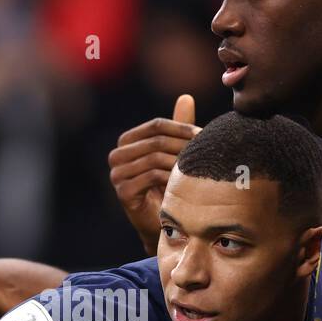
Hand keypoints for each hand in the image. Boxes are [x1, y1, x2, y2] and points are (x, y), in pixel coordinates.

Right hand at [108, 94, 199, 253]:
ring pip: (154, 157)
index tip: (204, 136)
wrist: (162, 224)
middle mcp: (117, 156)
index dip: (182, 128)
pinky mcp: (123, 192)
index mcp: (126, 142)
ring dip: (180, 161)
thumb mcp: (174, 153)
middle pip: (155, 140)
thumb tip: (186, 96)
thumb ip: (178, 128)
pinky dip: (172, 177)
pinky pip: (151, 176)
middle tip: (205, 152)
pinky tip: (186, 182)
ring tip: (198, 167)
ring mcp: (117, 174)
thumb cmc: (169, 186)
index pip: (156, 126)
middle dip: (183, 144)